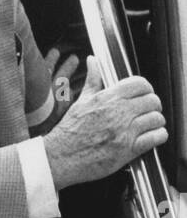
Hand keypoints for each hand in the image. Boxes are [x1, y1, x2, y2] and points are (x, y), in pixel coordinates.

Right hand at [44, 56, 167, 190]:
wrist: (60, 157)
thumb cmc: (68, 131)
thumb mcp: (80, 101)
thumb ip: (92, 79)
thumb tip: (93, 61)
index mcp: (109, 98)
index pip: (141, 84)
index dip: (145, 89)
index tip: (143, 95)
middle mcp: (119, 113)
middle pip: (152, 101)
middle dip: (152, 105)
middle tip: (147, 111)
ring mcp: (125, 131)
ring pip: (156, 119)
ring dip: (155, 121)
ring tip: (149, 125)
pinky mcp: (128, 150)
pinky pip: (155, 138)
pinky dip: (158, 136)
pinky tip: (151, 137)